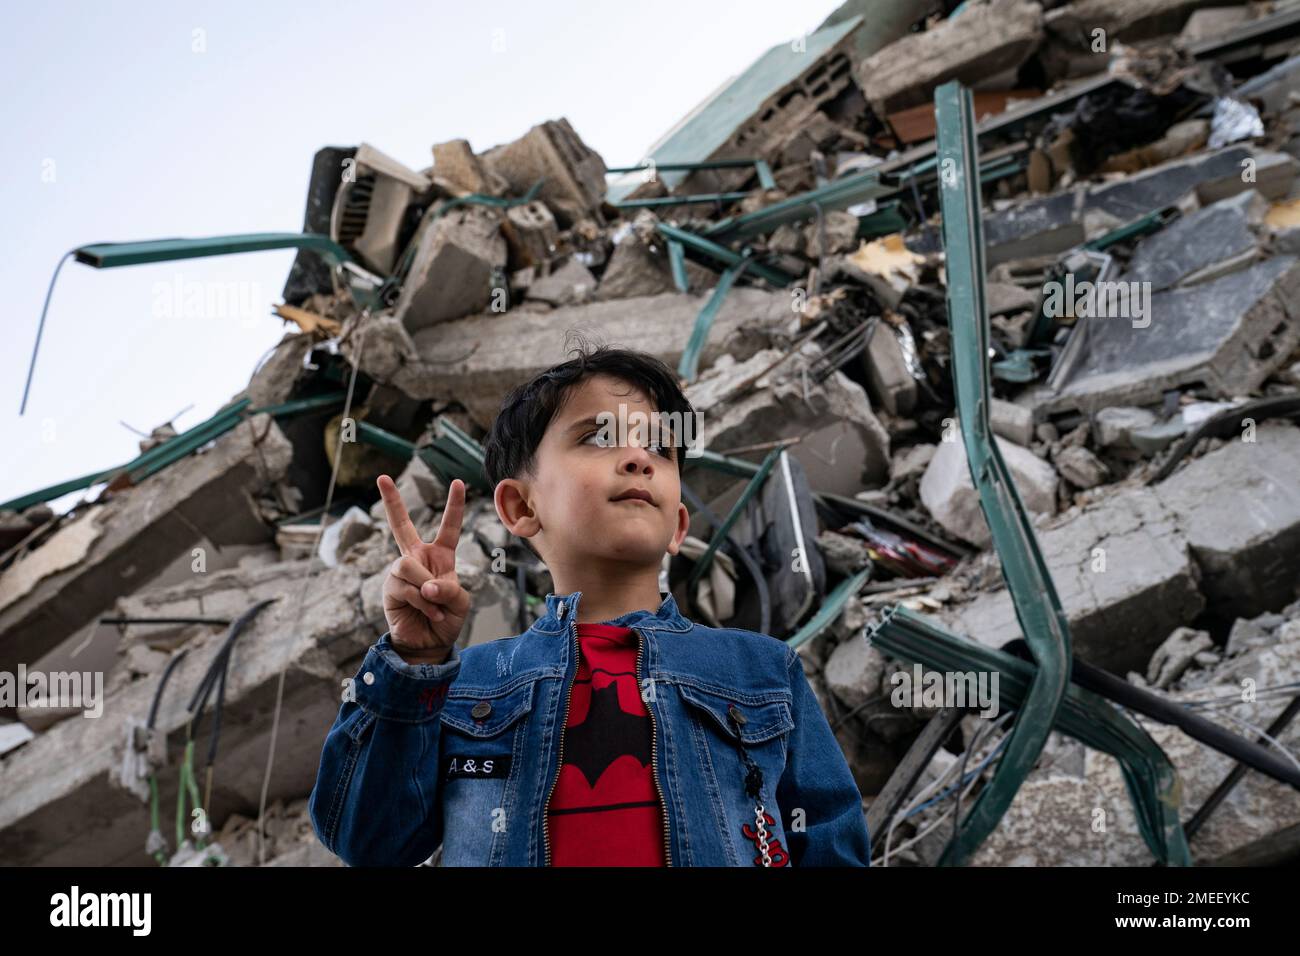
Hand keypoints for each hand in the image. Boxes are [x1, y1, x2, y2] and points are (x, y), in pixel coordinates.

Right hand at [377, 475, 470, 662]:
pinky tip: (428, 612)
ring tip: (434, 605)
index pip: (448, 527)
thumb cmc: (447, 619)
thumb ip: (449, 590)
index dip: (454, 506)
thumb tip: (427, 586)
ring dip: (425, 588)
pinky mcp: (390, 588)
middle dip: (391, 502)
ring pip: (407, 565)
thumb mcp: (460, 603)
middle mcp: (417, 559)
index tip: (458, 482)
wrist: (429, 644)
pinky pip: (403, 586)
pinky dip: (421, 602)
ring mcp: (401, 573)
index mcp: (440, 557)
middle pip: (401, 525)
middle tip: (382, 478)